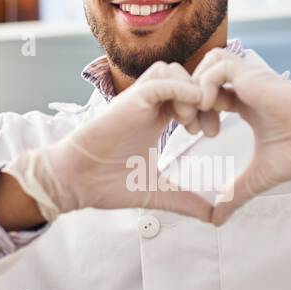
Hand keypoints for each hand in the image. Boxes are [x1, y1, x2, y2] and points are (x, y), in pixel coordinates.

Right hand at [1, 61, 213, 221]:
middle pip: (186, 77)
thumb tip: (214, 218)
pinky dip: (178, 89)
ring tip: (190, 124)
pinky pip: (159, 81)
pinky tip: (186, 115)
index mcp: (157, 117)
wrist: (76, 182)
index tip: (212, 134)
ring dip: (190, 92)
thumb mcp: (159, 191)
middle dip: (205, 98)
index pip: (191, 95)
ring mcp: (138, 100)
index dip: (208, 109)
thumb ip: (187, 200)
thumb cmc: (108, 183)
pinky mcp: (129, 100)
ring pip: (172, 71)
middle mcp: (149, 104)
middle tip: (209, 130)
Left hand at [188, 48, 290, 224]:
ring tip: (199, 116)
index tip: (198, 134)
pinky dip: (207, 83)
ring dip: (196, 86)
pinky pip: (220, 66)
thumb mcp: (259, 176)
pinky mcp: (257, 76)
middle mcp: (249, 87)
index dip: (198, 110)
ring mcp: (253, 79)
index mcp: (248, 103)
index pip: (212, 94)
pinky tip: (210, 109)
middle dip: (190, 95)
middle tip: (191, 125)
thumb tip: (217, 220)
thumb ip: (235, 193)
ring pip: (210, 62)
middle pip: (206, 74)